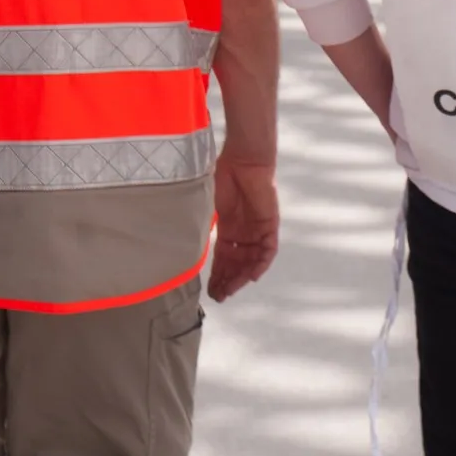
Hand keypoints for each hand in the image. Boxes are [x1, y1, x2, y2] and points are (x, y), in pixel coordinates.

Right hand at [208, 157, 278, 302]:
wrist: (243, 159)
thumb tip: (186, 244)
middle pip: (237, 264)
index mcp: (230, 229)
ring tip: (229, 290)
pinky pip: (268, 250)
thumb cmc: (223, 175)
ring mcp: (258, 229)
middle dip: (227, 281)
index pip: (224, 259)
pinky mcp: (270, 224)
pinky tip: (250, 276)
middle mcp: (245, 233)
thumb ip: (203, 225)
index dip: (217, 275)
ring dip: (241, 277)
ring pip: (252, 261)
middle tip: (217, 297)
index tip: (209, 290)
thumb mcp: (208, 206)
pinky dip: (261, 264)